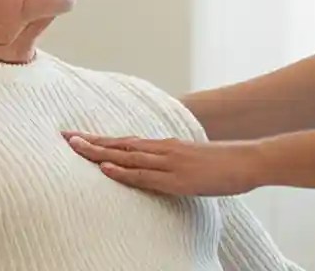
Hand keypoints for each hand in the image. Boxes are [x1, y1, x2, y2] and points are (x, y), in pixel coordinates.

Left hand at [63, 132, 262, 196]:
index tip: (78, 137)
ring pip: (127, 156)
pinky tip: (106, 169)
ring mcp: (170, 162)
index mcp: (167, 146)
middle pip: (120, 144)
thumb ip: (174, 163)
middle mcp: (164, 149)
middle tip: (64, 138)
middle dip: (91, 142)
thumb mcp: (194, 160)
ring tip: (75, 148)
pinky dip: (124, 171)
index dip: (101, 140)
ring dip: (99, 152)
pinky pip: (145, 176)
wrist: (250, 160)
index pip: (126, 141)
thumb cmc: (225, 163)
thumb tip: (159, 169)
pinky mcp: (178, 178)